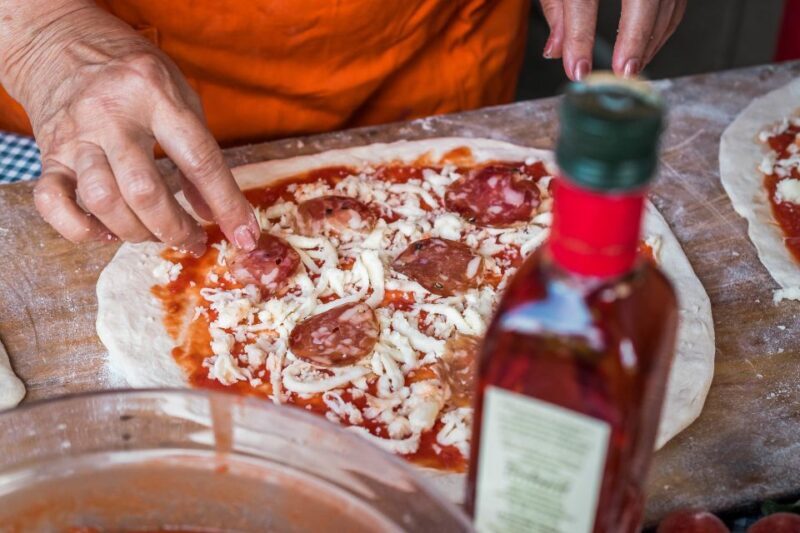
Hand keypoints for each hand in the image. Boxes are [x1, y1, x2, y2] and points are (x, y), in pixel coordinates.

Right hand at [0, 1, 259, 253]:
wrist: (61, 40)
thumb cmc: (133, 74)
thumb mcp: (180, 98)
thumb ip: (200, 155)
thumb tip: (213, 214)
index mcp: (155, 95)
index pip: (199, 159)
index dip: (226, 204)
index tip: (245, 236)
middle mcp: (110, 115)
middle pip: (145, 191)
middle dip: (176, 229)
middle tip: (192, 240)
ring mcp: (74, 136)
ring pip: (103, 202)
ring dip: (136, 231)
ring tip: (153, 232)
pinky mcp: (47, 154)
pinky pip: (52, 203)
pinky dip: (80, 229)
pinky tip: (106, 230)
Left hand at [539, 0, 686, 80]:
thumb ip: (556, 8)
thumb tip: (557, 52)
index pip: (583, 0)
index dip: (580, 37)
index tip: (578, 71)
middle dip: (636, 39)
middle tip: (622, 74)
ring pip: (669, 0)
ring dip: (651, 39)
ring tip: (630, 69)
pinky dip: (663, 25)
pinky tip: (647, 46)